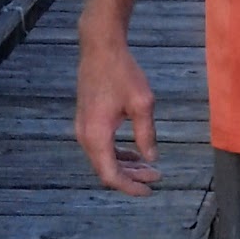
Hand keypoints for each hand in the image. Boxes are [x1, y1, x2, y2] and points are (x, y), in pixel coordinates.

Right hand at [75, 33, 160, 195]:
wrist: (100, 48)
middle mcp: (85, 136)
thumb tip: (151, 159)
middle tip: (156, 178)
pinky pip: (101, 146)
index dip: (130, 187)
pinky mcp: (86, 120)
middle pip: (106, 169)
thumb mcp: (142, 104)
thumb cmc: (122, 73)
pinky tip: (135, 153)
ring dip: (126, 165)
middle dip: (131, 177)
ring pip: (103, 158)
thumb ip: (146, 134)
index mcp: (97, 136)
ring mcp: (83, 128)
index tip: (150, 190)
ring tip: (150, 169)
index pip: (111, 175)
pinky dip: (117, 153)